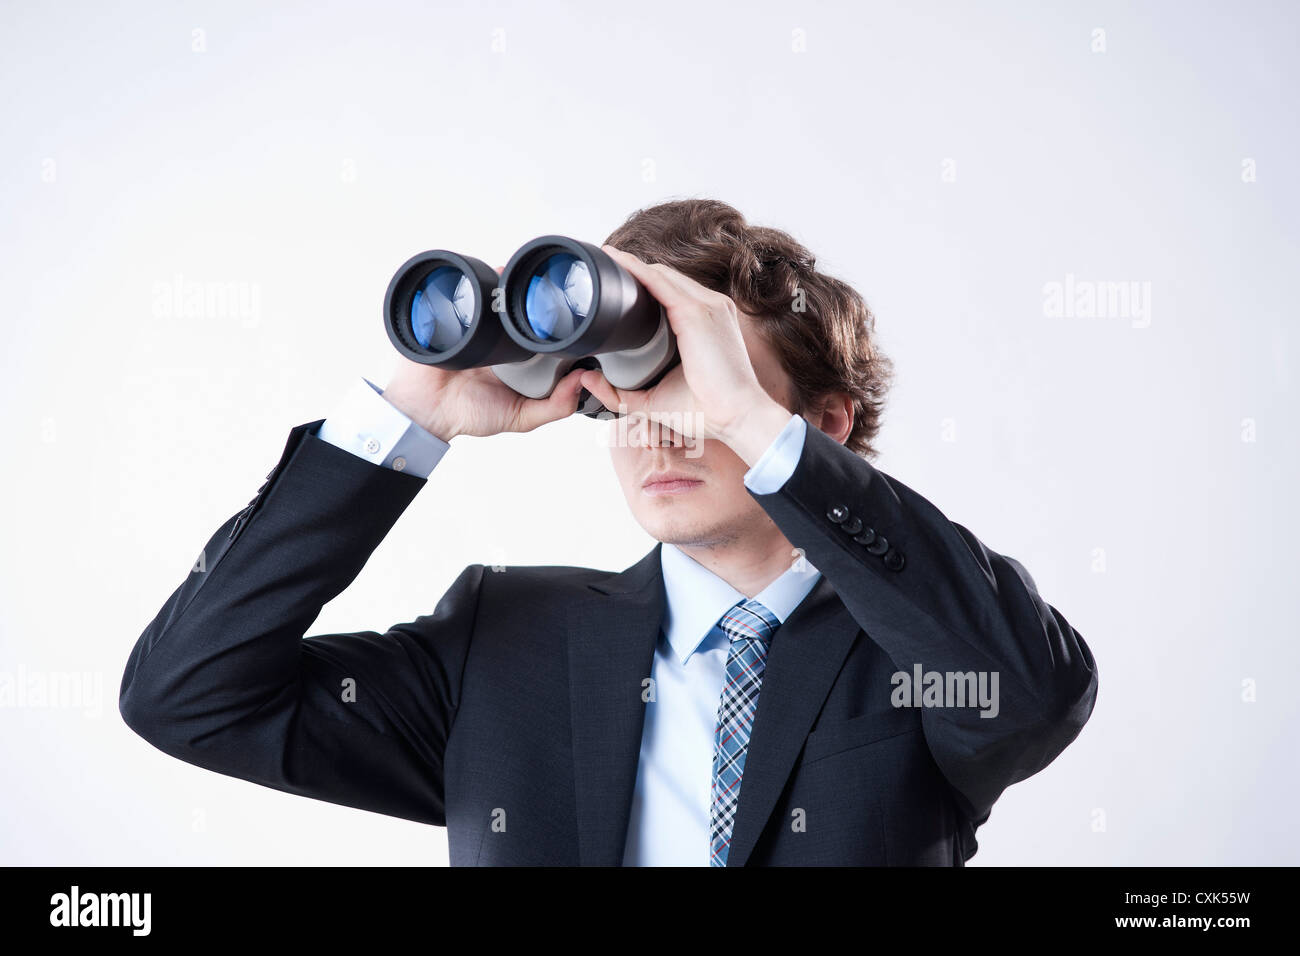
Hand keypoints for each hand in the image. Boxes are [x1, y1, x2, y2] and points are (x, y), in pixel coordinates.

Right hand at [382, 267, 587, 440]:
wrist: (424, 411)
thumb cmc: (470, 415)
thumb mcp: (521, 417)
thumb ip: (556, 406)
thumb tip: (583, 379)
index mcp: (518, 355)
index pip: (541, 329)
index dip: (556, 318)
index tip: (570, 308)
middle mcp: (498, 337)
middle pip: (518, 307)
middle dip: (529, 294)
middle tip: (538, 286)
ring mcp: (474, 324)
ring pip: (493, 294)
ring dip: (502, 283)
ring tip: (511, 277)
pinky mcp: (449, 316)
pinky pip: (463, 293)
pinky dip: (473, 283)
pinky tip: (484, 278)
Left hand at [577, 245, 792, 463]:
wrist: (738, 418)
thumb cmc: (706, 413)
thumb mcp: (653, 402)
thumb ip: (619, 392)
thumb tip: (586, 377)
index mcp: (705, 325)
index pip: (670, 293)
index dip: (642, 286)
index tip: (614, 286)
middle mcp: (709, 309)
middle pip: (665, 279)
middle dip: (634, 271)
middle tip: (602, 268)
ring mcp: (707, 306)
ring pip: (662, 275)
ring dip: (633, 266)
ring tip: (605, 260)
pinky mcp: (698, 312)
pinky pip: (662, 283)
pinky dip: (638, 272)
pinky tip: (618, 264)